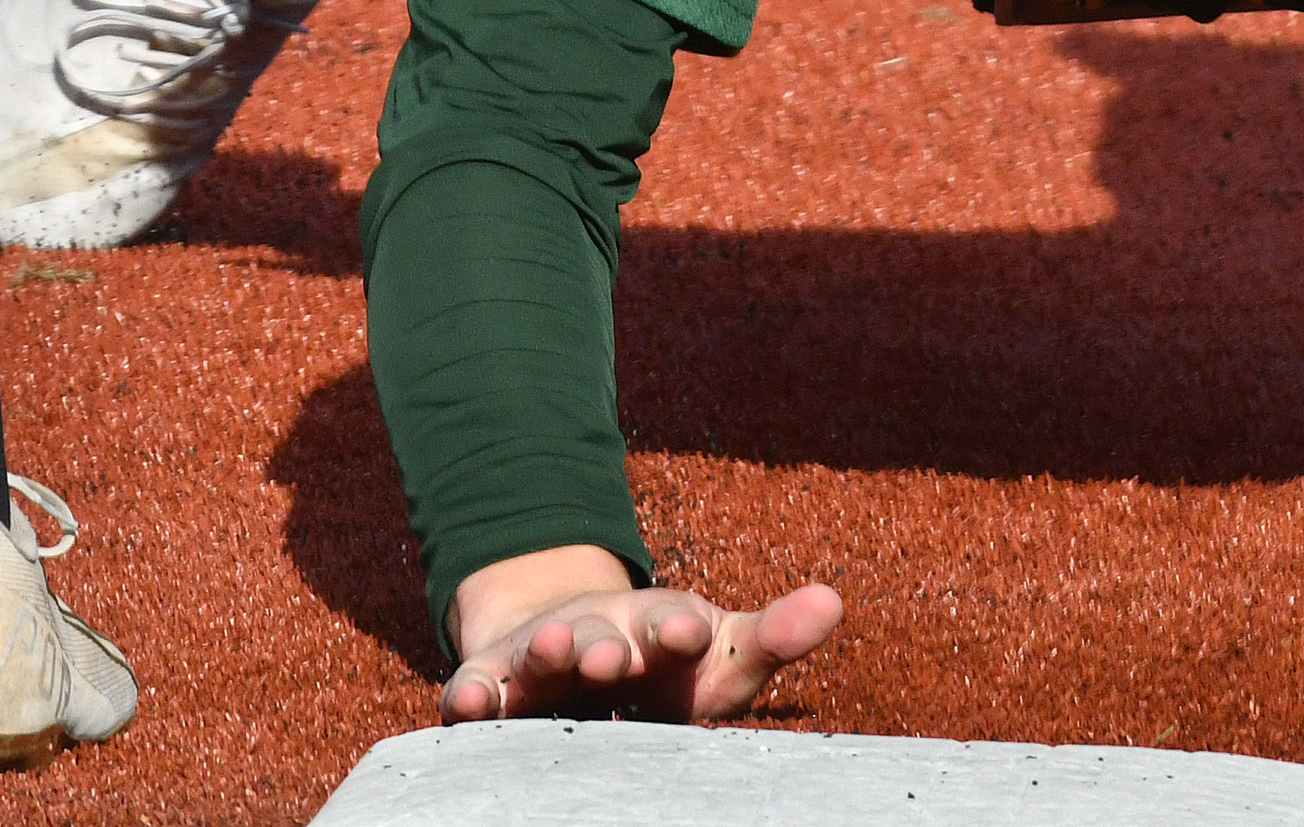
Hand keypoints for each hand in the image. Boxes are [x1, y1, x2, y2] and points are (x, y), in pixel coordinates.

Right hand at [442, 543, 840, 724]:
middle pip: (602, 639)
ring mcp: (544, 658)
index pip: (672, 624)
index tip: (689, 629)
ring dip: (546, 652)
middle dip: (607, 646)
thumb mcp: (719, 656)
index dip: (679, 627)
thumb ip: (770, 638)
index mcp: (658, 631)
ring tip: (550, 649)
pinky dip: (471, 694)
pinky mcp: (496, 684)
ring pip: (540, 657)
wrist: (567, 639)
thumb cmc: (663, 662)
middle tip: (614, 656)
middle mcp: (599, 636)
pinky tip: (469, 703)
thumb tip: (834, 600)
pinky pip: (479, 689)